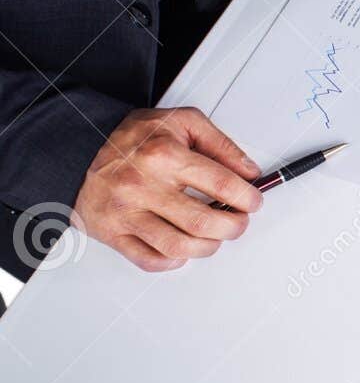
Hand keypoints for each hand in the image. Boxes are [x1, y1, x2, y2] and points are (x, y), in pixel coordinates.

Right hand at [74, 107, 262, 272]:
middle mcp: (143, 186)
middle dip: (234, 226)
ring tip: (214, 235)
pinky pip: (148, 260)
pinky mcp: (112, 232)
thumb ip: (221, 144)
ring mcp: (126, 212)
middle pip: (204, 222)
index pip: (223, 185)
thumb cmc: (133, 137)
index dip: (248, 198)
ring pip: (179, 247)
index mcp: (164, 156)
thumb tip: (249, 172)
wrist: (81, 147)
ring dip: (209, 246)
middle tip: (239, 221)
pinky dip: (174, 261)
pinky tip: (183, 248)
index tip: (253, 201)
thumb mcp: (182, 122)